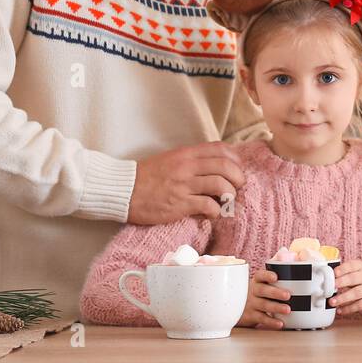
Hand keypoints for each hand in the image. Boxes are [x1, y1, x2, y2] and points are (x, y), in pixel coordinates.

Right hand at [127, 141, 246, 224]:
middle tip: (239, 186)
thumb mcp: (170, 159)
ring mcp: (183, 185)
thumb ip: (191, 160)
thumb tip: (214, 166)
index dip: (235, 159)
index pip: (220, 149)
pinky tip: (213, 213)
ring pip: (220, 185)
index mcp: (186, 153)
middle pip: (225, 166)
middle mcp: (187, 167)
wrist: (122, 190)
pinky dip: (216, 211)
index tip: (238, 168)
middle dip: (238, 177)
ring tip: (227, 200)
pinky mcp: (179, 204)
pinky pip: (208, 205)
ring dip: (230, 194)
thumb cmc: (146, 176)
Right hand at [238, 269, 288, 329]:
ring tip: (287, 310)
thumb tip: (291, 256)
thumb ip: (278, 269)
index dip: (267, 275)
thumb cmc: (259, 290)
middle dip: (276, 293)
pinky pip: (261, 318)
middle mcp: (253, 291)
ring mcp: (251, 304)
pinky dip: (271, 321)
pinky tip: (280, 323)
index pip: (260, 275)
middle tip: (287, 295)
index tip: (275, 277)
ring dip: (276, 307)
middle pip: (263, 290)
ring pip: (263, 305)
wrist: (238, 306)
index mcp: (257, 280)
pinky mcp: (251, 316)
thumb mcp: (264, 280)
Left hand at [330, 259, 361, 314]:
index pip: (353, 265)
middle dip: (341, 282)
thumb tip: (327, 280)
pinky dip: (349, 309)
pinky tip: (341, 311)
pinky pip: (360, 305)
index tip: (334, 273)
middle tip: (330, 287)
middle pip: (353, 279)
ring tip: (332, 302)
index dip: (343, 269)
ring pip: (356, 293)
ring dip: (343, 298)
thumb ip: (347, 274)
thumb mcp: (361, 271)